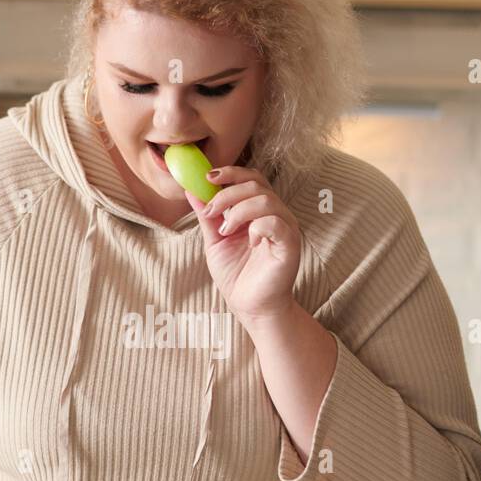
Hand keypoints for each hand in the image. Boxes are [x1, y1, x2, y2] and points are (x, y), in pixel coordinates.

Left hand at [185, 164, 301, 322]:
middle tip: (210, 212)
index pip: (251, 178)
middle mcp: (276, 215)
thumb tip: (191, 190)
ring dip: (238, 211)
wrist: (250, 307)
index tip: (207, 178)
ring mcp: (285, 229)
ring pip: (265, 200)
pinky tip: (250, 241)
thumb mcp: (216, 240)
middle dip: (227, 193)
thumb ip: (208, 216)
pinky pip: (276, 222)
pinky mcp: (290, 244)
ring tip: (226, 230)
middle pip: (256, 184)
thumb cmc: (237, 276)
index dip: (231, 173)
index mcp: (260, 212)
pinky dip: (257, 226)